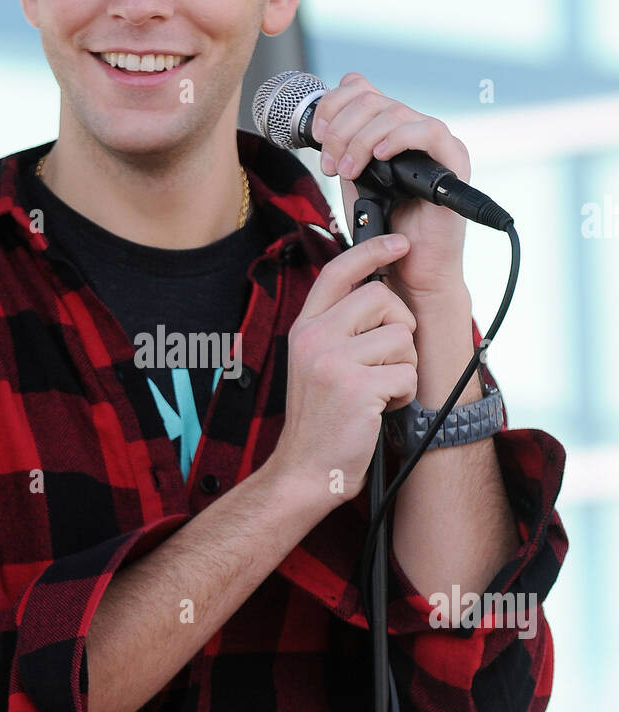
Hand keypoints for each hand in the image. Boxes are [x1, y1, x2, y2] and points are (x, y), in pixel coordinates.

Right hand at [269, 233, 418, 515]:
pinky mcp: (357, 386)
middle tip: (387, 358)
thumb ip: (340, 328)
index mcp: (305, 328)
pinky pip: (405, 372)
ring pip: (401, 337)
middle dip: (399, 327)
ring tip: (378, 389)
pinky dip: (402, 393)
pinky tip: (380, 407)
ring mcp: (333, 361)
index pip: (339, 272)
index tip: (398, 242)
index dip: (372, 250)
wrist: (306, 469)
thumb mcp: (317, 363)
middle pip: (381, 298)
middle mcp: (315, 338)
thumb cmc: (321, 419)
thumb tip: (382, 295)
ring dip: (402, 366)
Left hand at [312, 71, 469, 307]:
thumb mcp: (352, 182)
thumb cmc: (383, 231)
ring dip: (360, 140)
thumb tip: (322, 127)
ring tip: (349, 171)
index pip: (360, 88)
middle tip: (331, 165)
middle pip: (371, 99)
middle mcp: (413, 130)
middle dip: (340, 130)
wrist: (408, 269)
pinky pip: (429, 131)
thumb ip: (343, 151)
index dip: (332, 103)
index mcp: (388, 129)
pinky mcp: (454, 161)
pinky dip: (396, 139)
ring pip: (394, 112)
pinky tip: (378, 158)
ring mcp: (435, 143)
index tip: (317, 136)